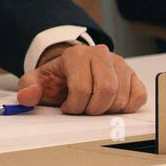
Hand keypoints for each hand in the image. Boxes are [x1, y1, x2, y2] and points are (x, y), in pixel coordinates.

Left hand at [17, 43, 146, 114]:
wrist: (70, 71)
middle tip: (83, 110)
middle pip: (106, 91)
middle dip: (93, 109)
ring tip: (93, 106)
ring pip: (122, 96)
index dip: (74, 106)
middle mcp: (101, 55)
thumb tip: (28, 96)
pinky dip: (125, 107)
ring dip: (107, 110)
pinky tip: (110, 105)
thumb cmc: (56, 79)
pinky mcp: (133, 76)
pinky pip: (138, 96)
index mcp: (76, 55)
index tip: (67, 108)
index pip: (82, 88)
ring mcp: (120, 64)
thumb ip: (28, 88)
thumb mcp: (36, 81)